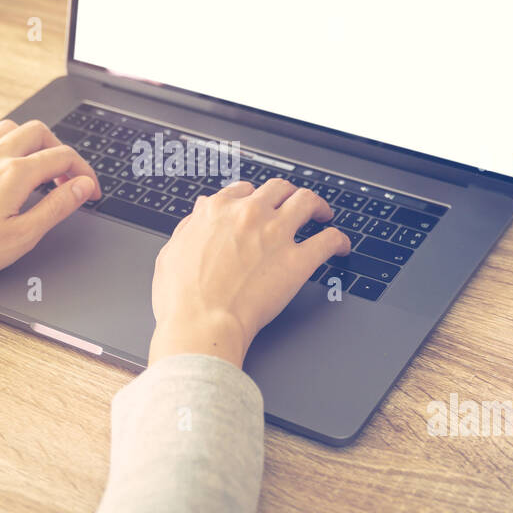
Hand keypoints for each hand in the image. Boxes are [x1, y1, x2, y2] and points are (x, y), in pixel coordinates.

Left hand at [0, 119, 100, 303]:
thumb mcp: (22, 236)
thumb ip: (57, 206)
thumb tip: (81, 187)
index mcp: (14, 174)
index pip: (63, 157)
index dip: (84, 173)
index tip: (89, 191)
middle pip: (39, 132)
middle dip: (60, 150)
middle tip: (66, 179)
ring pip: (10, 129)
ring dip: (32, 143)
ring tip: (38, 170)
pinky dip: (6, 148)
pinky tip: (4, 174)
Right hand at [149, 179, 351, 367]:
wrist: (201, 324)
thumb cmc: (182, 298)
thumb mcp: (172, 252)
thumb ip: (190, 225)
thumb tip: (201, 210)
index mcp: (217, 211)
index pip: (242, 190)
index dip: (253, 196)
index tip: (259, 204)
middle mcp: (249, 214)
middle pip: (278, 189)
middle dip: (287, 194)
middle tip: (292, 205)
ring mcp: (276, 234)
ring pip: (307, 201)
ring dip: (318, 206)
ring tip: (322, 214)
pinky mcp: (298, 260)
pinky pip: (328, 241)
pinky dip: (339, 240)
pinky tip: (341, 246)